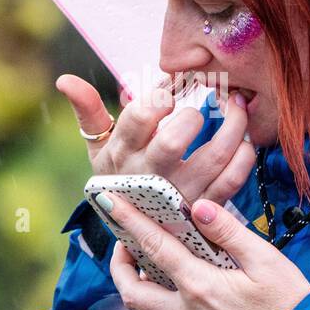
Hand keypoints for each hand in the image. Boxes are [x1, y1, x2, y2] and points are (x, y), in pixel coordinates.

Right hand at [57, 72, 255, 205]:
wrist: (136, 231)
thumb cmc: (120, 176)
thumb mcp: (99, 148)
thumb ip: (88, 111)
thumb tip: (64, 79)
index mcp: (124, 155)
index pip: (138, 118)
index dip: (159, 95)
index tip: (173, 85)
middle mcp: (151, 176)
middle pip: (173, 141)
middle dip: (192, 115)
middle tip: (206, 98)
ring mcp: (181, 194)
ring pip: (214, 157)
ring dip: (232, 126)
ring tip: (236, 104)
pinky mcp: (206, 207)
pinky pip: (233, 179)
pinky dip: (244, 155)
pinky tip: (243, 138)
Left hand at [103, 193, 309, 309]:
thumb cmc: (290, 304)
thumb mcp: (265, 259)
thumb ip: (227, 231)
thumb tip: (197, 207)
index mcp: (200, 286)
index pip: (153, 247)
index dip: (127, 221)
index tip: (109, 201)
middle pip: (132, 291)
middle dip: (120, 266)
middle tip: (127, 245)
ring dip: (139, 293)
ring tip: (149, 272)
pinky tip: (177, 306)